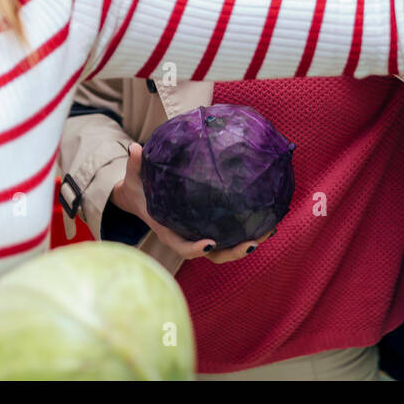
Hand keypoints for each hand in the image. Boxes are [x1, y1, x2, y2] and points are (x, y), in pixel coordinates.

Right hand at [110, 142, 275, 262]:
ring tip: (270, 229)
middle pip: (213, 255)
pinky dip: (247, 227)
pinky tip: (267, 215)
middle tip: (252, 243)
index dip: (195, 249)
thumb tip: (135, 148)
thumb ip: (135, 166)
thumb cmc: (137, 189)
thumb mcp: (133, 178)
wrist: (140, 198)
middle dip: (233, 252)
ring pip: (226, 247)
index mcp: (168, 231)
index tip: (209, 244)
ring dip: (247, 242)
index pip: (182, 247)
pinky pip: (230, 232)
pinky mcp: (210, 226)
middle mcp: (187, 237)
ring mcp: (200, 234)